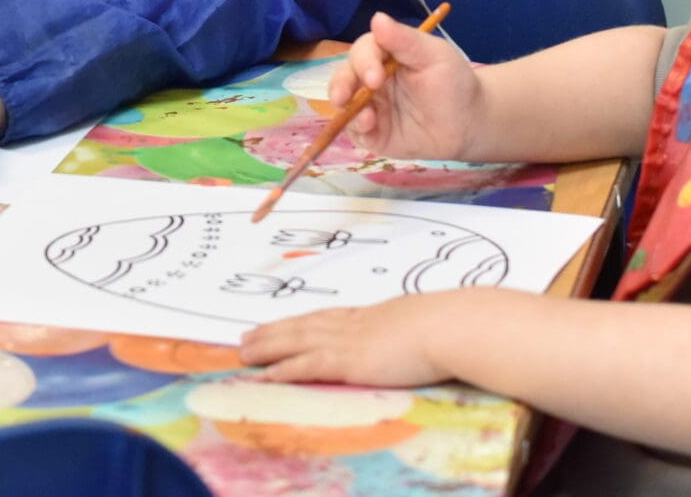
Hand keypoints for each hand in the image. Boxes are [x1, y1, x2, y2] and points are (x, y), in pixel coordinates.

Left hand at [239, 293, 468, 387]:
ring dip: (267, 348)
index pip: (323, 319)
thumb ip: (407, 331)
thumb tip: (413, 337)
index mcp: (368, 317)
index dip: (297, 322)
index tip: (278, 324)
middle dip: (272, 332)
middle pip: (301, 327)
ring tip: (243, 352)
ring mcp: (347, 342)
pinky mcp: (348, 361)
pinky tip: (266, 374)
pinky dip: (284, 369)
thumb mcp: (419, 324)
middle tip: (245, 337)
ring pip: (295, 342)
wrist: (446, 327)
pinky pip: (307, 366)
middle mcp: (350, 325)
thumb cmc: (443, 326)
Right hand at [324, 11, 487, 161]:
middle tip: (344, 96)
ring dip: (346, 109)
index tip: (375, 77)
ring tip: (366, 118)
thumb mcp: (434, 55)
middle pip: (344, 76)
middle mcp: (371, 79)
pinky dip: (356, 128)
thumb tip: (377, 18)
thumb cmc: (453, 82)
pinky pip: (356, 131)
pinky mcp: (374, 133)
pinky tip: (369, 127)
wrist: (470, 122)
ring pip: (344, 104)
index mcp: (384, 56)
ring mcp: (372, 106)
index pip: (362, 52)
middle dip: (341, 84)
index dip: (363, 62)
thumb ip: (405, 39)